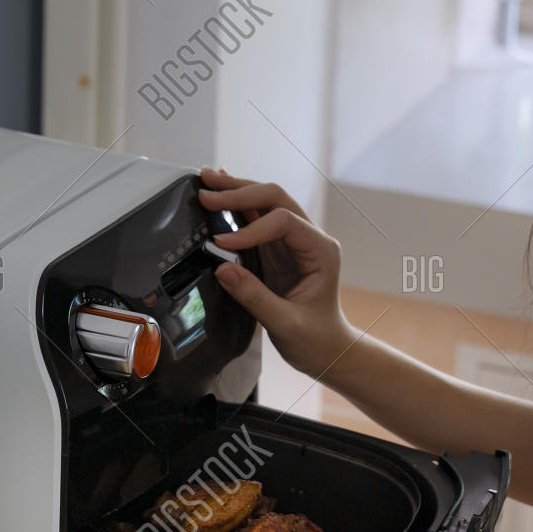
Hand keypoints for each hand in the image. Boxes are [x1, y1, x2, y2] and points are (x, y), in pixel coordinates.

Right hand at [197, 167, 354, 377]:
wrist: (327, 351)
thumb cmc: (315, 339)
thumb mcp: (286, 324)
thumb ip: (255, 297)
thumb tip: (221, 268)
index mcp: (321, 251)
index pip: (284, 221)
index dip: (251, 229)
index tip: (221, 244)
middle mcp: (310, 239)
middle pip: (276, 198)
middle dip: (240, 193)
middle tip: (206, 193)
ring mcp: (293, 241)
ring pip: (265, 202)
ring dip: (236, 191)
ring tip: (206, 181)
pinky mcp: (278, 250)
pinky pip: (257, 219)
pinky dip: (237, 206)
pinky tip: (220, 193)